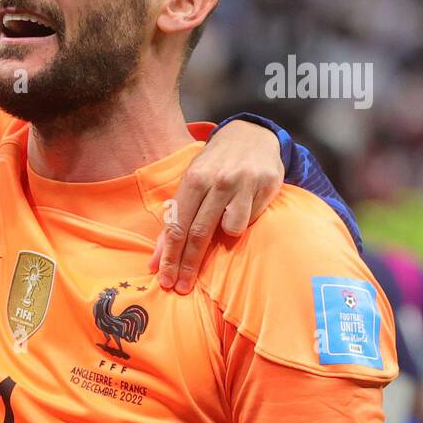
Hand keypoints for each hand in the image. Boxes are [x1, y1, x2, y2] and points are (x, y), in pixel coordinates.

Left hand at [150, 120, 283, 293]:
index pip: (177, 226)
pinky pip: (252, 219)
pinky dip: (245, 220)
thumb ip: (174, 220)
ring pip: (231, 229)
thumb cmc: (214, 165)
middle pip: (198, 233)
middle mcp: (217, 181)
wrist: (252, 135)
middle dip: (187, 265)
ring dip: (225, 235)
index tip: (164, 279)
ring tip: (226, 218)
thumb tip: (155, 260)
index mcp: (193, 179)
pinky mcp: (267, 186)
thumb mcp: (191, 183)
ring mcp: (244, 184)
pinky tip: (245, 205)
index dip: (170, 257)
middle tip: (181, 288)